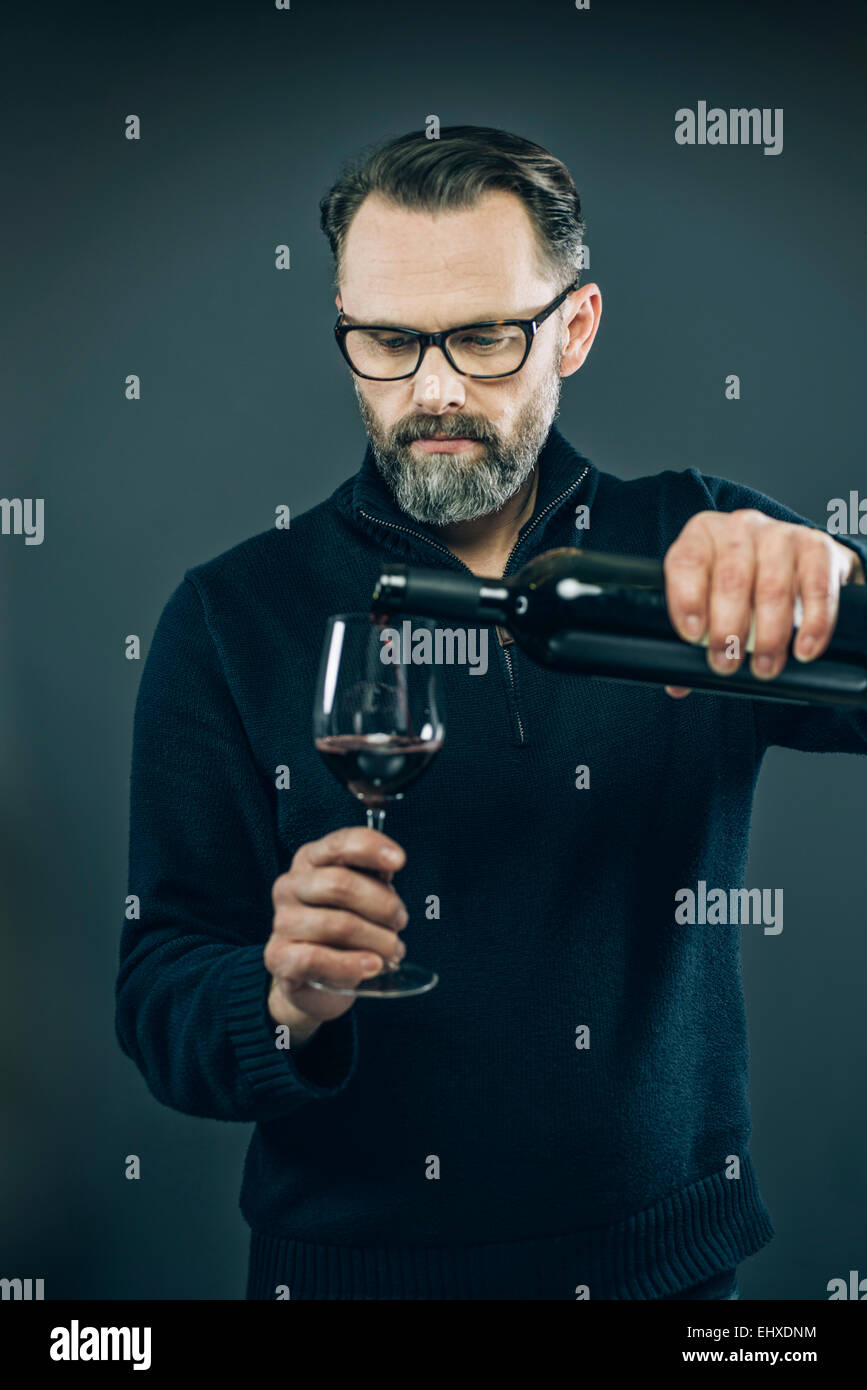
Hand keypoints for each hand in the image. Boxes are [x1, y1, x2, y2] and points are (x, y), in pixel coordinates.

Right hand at [265, 827, 408, 1043]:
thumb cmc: (343, 927)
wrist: (313, 977)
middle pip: (340, 884)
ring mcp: (281, 921)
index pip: (340, 844)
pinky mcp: (278, 957)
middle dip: (382, 905)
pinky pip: (316, 959)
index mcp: (311, 860)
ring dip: (378, 940)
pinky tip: (373, 965)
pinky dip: (352, 964)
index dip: (371, 848)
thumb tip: (387, 871)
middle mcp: (290, 885)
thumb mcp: (362, 897)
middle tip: (400, 921)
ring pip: (337, 925)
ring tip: (393, 951)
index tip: (400, 860)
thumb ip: (374, 880)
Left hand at [661, 509, 864, 698]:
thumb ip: (695, 638)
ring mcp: (780, 535)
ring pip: (773, 587)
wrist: (797, 562)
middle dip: (728, 629)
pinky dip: (813, 625)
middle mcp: (739, 528)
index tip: (694, 636)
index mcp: (702, 536)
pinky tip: (803, 649)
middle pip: (731, 579)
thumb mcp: (711, 600)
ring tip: (764, 667)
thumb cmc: (743, 586)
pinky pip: (817, 589)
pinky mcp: (818, 547)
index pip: (687, 562)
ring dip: (769, 636)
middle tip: (727, 663)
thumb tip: (678, 684)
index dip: (687, 599)